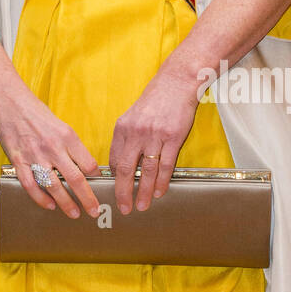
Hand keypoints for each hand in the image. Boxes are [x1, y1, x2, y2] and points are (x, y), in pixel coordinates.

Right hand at [0, 87, 100, 219]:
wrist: (10, 103)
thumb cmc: (36, 114)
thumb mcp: (61, 126)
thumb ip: (72, 147)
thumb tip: (84, 167)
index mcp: (67, 137)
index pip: (88, 164)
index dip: (96, 179)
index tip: (99, 187)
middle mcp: (53, 147)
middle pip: (75, 179)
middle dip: (87, 199)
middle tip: (94, 210)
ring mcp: (35, 155)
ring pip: (54, 186)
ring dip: (66, 203)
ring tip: (74, 213)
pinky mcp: (19, 161)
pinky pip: (31, 185)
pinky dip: (40, 198)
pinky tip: (49, 205)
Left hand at [108, 74, 197, 214]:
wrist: (175, 83)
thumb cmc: (154, 101)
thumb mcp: (133, 117)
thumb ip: (127, 139)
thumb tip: (121, 164)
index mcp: (122, 128)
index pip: (114, 159)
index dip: (114, 179)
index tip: (114, 192)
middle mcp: (136, 132)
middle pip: (126, 169)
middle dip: (123, 192)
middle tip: (123, 208)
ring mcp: (155, 135)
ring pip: (147, 171)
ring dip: (144, 192)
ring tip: (142, 206)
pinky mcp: (173, 137)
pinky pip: (166, 165)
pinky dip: (162, 182)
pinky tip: (159, 193)